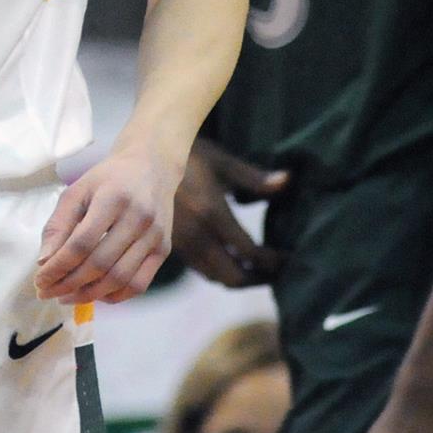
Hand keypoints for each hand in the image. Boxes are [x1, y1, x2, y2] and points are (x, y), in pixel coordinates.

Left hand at [36, 144, 180, 303]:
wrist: (151, 168)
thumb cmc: (108, 179)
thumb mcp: (77, 191)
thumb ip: (58, 224)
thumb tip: (44, 262)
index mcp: (113, 198)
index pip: (82, 243)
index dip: (58, 267)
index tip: (40, 280)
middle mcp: (138, 218)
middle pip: (100, 264)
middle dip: (69, 284)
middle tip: (48, 293)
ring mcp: (154, 236)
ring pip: (120, 278)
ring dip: (89, 295)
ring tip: (67, 297)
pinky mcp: (164, 250)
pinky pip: (139, 284)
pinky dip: (115, 296)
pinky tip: (95, 294)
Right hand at [171, 143, 288, 286]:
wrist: (142, 156)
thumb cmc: (188, 154)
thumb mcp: (222, 162)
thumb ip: (254, 178)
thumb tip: (287, 180)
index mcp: (211, 213)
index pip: (249, 252)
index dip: (273, 261)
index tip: (290, 258)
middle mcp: (195, 235)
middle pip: (232, 276)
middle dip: (259, 278)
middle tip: (278, 272)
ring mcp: (180, 243)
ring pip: (215, 277)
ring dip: (239, 278)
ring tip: (259, 270)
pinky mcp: (171, 246)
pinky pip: (201, 269)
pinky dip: (220, 272)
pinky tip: (231, 261)